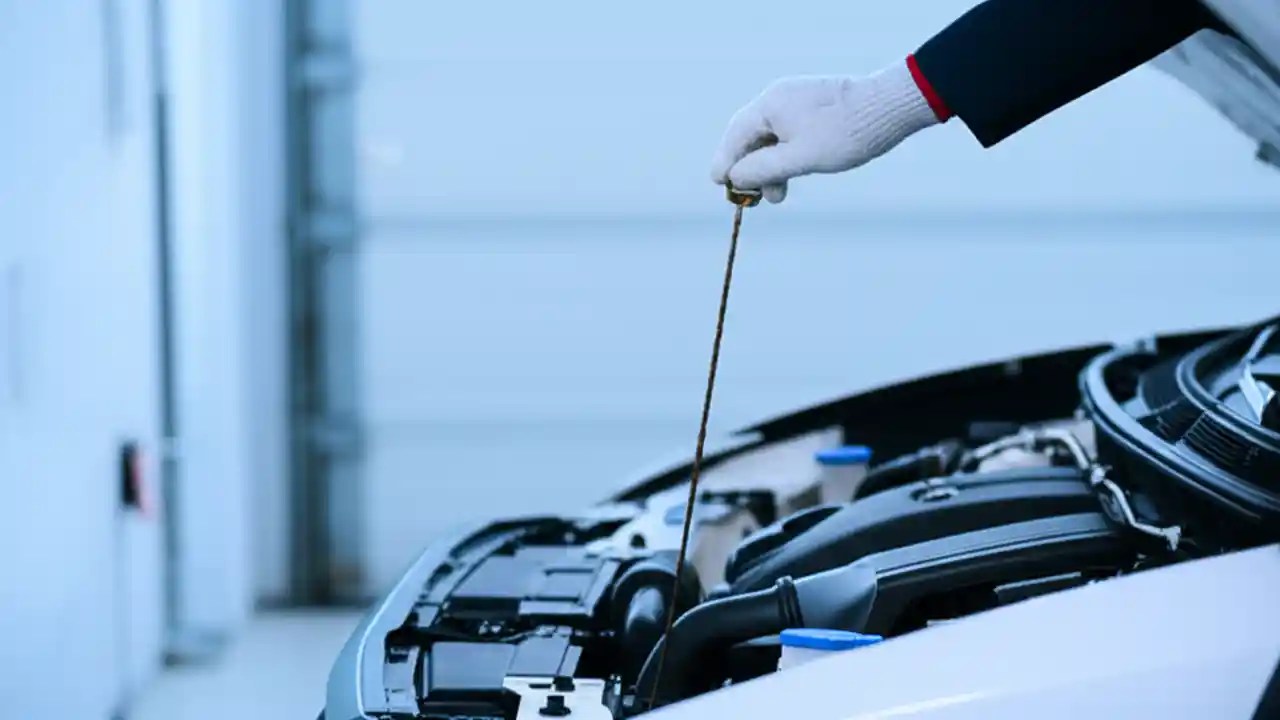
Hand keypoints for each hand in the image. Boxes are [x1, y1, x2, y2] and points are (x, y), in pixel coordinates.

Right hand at [710, 62, 938, 202]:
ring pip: (771, 138)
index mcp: (770, 105)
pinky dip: (784, 157)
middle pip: (750, 136)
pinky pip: (787, 134)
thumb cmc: (844, 134)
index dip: (725, 162)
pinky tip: (791, 175)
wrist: (889, 108)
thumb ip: (762, 169)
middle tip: (751, 198)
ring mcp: (796, 100)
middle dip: (749, 169)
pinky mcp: (813, 107)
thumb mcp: (799, 159)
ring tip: (778, 196)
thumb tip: (735, 177)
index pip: (735, 135)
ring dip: (769, 168)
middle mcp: (779, 97)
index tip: (718, 183)